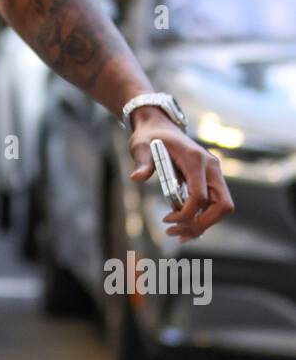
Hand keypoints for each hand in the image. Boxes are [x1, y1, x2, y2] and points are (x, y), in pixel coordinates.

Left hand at [127, 111, 234, 241]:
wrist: (159, 125)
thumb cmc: (150, 136)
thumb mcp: (141, 145)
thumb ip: (142, 161)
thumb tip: (137, 177)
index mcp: (196, 159)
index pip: (200, 195)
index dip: (186, 214)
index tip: (166, 219)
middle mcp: (211, 167)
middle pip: (222, 205)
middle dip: (202, 224)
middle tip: (176, 232)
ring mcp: (214, 173)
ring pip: (221, 207)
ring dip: (202, 224)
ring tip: (177, 234)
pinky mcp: (211, 179)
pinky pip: (214, 204)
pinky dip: (202, 218)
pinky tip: (184, 227)